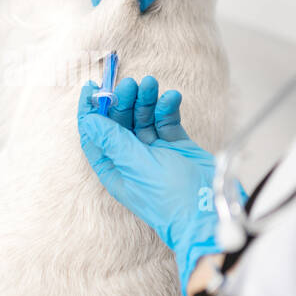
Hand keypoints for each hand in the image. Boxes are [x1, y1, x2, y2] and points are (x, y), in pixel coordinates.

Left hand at [77, 76, 222, 295]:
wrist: (208, 212)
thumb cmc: (169, 198)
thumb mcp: (136, 165)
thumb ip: (113, 140)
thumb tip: (88, 121)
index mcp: (114, 168)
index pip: (95, 135)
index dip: (91, 112)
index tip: (91, 87)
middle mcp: (131, 159)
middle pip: (120, 123)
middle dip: (124, 101)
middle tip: (130, 84)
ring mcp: (155, 152)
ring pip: (144, 119)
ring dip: (146, 101)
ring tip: (151, 85)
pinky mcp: (176, 147)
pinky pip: (166, 122)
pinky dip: (167, 109)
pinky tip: (171, 98)